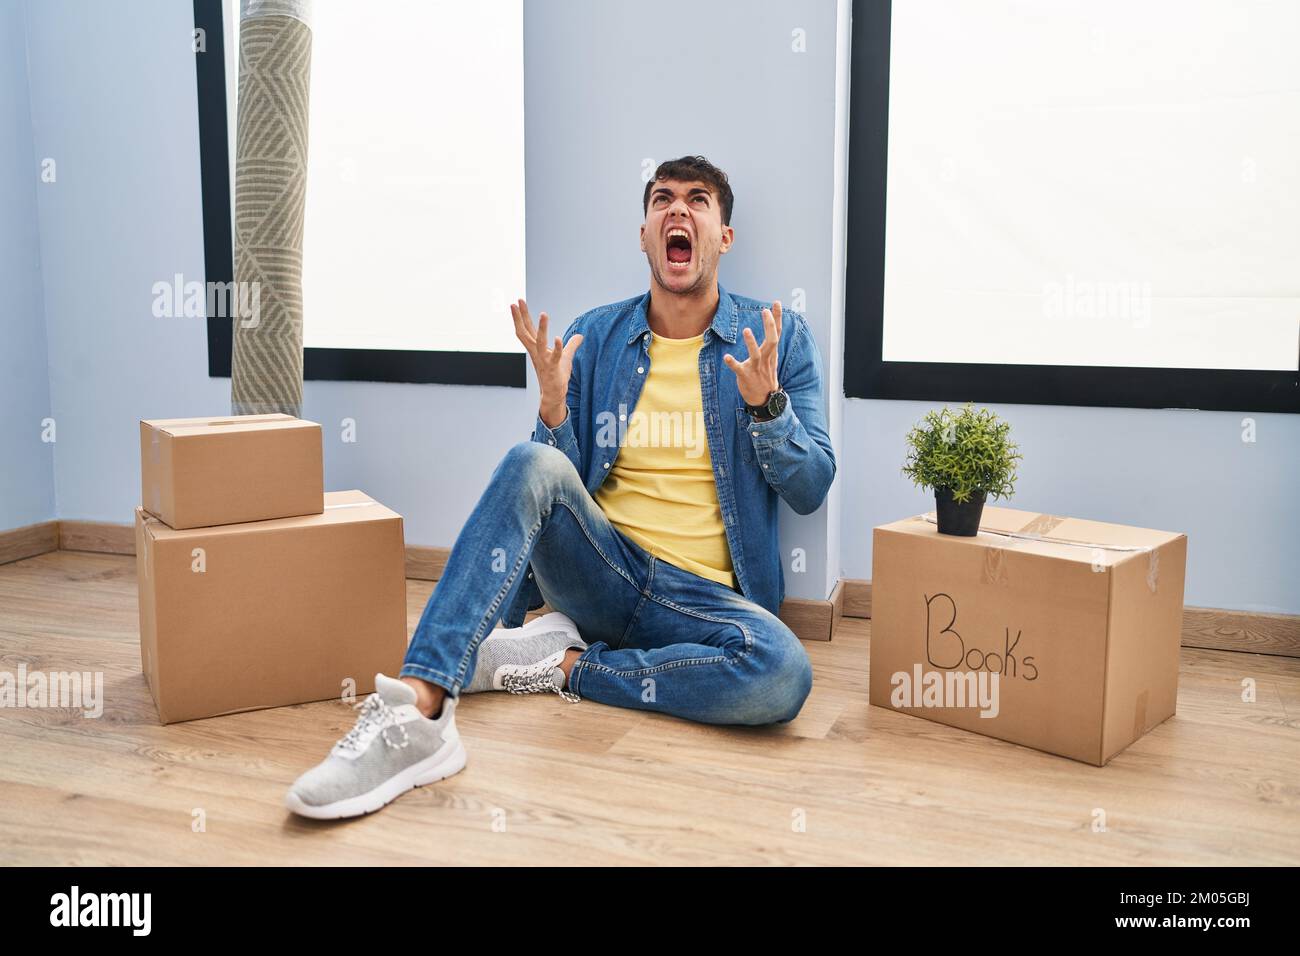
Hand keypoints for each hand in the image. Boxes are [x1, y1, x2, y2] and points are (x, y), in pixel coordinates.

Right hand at [510, 299, 582, 426]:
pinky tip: (559, 338)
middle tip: (517, 302)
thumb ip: (571, 345)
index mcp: (536, 348)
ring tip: (544, 313)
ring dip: (542, 328)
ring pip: (539, 342)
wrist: (554, 394)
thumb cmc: (557, 374)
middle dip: (521, 317)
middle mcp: (536, 353)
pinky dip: (557, 348)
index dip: (521, 316)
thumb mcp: (566, 356)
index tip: (517, 302)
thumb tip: (580, 335)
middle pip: (525, 332)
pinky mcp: (552, 369)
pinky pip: (554, 357)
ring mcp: (543, 360)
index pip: (527, 329)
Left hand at [723, 300, 781, 406]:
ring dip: (751, 343)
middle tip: (765, 311)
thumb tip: (772, 324)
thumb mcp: (771, 357)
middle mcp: (766, 358)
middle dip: (769, 325)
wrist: (765, 399)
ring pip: (756, 354)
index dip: (777, 317)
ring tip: (746, 330)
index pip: (777, 332)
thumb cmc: (766, 374)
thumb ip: (770, 341)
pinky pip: (739, 369)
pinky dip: (733, 363)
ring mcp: (756, 368)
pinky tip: (726, 357)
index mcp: (771, 352)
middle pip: (771, 340)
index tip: (776, 302)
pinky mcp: (746, 376)